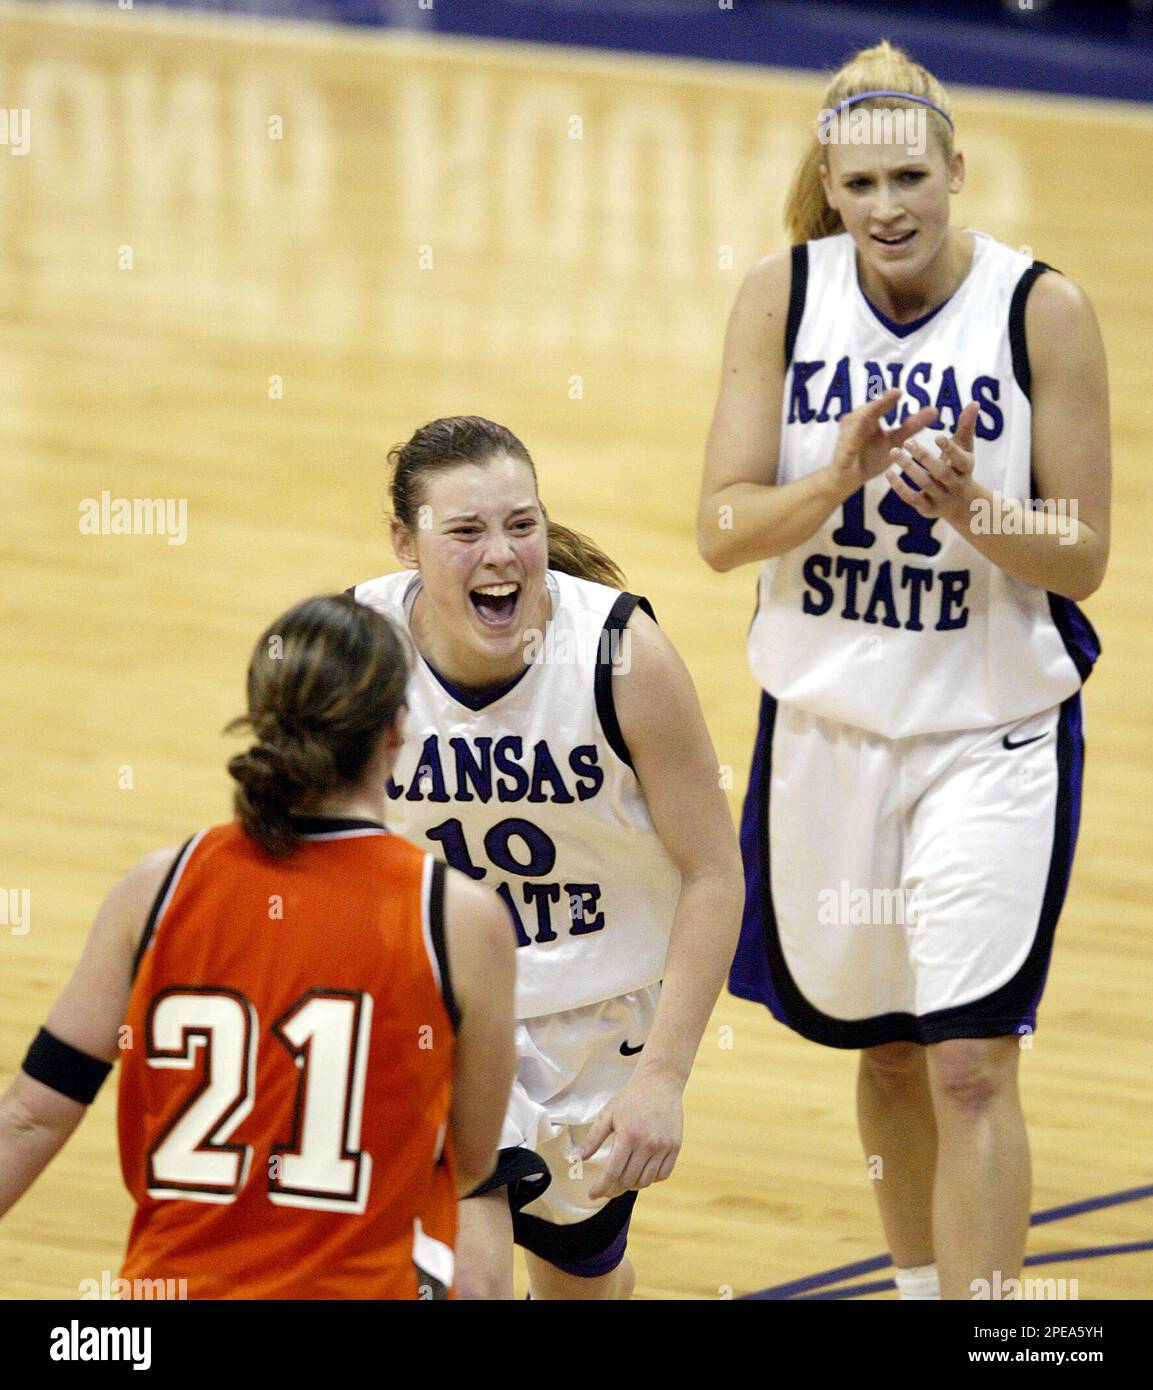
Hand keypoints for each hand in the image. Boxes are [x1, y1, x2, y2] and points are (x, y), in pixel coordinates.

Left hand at [580, 1070, 683, 1201]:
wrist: (660, 1082)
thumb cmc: (631, 1098)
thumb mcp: (607, 1115)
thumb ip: (592, 1139)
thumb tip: (576, 1159)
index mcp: (628, 1136)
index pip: (612, 1173)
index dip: (600, 1188)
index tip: (593, 1194)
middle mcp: (647, 1144)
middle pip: (628, 1180)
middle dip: (614, 1187)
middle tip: (607, 1186)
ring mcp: (663, 1147)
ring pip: (646, 1181)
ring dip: (632, 1184)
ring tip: (624, 1178)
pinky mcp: (675, 1147)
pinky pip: (663, 1174)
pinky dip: (651, 1178)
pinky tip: (642, 1171)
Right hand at [829, 386, 939, 497]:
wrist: (847, 480)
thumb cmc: (868, 459)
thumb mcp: (896, 441)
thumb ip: (912, 425)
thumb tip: (934, 410)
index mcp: (870, 417)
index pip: (881, 405)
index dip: (889, 398)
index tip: (900, 392)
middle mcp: (857, 421)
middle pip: (869, 409)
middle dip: (880, 402)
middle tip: (895, 392)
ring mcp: (848, 434)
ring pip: (858, 420)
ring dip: (869, 411)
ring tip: (880, 403)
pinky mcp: (842, 449)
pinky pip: (849, 440)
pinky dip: (855, 434)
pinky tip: (864, 427)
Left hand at [886, 399, 978, 524]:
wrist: (962, 504)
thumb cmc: (960, 468)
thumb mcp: (965, 448)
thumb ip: (966, 426)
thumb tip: (974, 402)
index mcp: (966, 467)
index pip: (960, 459)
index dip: (950, 449)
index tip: (937, 436)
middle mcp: (955, 484)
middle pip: (940, 472)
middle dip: (924, 457)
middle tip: (908, 441)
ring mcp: (942, 498)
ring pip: (925, 483)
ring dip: (908, 468)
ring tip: (894, 452)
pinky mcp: (928, 508)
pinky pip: (912, 498)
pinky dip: (899, 487)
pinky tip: (888, 473)